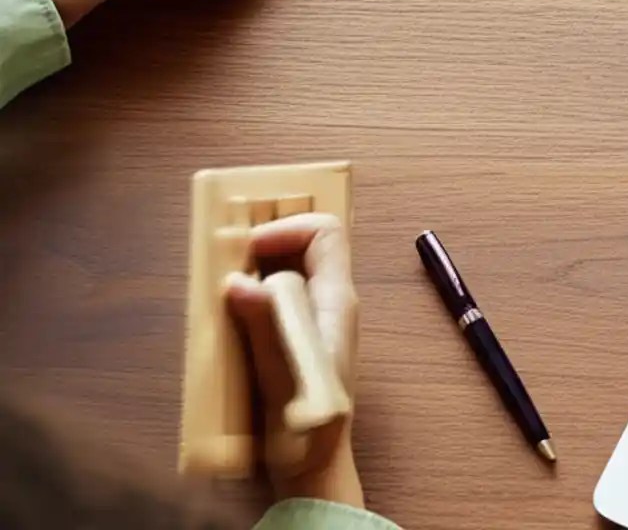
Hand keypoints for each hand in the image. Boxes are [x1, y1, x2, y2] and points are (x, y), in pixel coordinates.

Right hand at [226, 213, 363, 507]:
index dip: (287, 229)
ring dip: (250, 273)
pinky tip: (225, 319)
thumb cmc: (308, 429)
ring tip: (220, 291)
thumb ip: (265, 324)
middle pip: (303, 247)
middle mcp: (329, 304)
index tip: (247, 251)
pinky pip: (273, 300)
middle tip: (223, 264)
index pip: (326, 232)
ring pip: (285, 272)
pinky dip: (248, 298)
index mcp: (337, 302)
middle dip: (261, 247)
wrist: (312, 469)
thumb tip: (240, 281)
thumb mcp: (284, 374)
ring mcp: (313, 321)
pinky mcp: (294, 339)